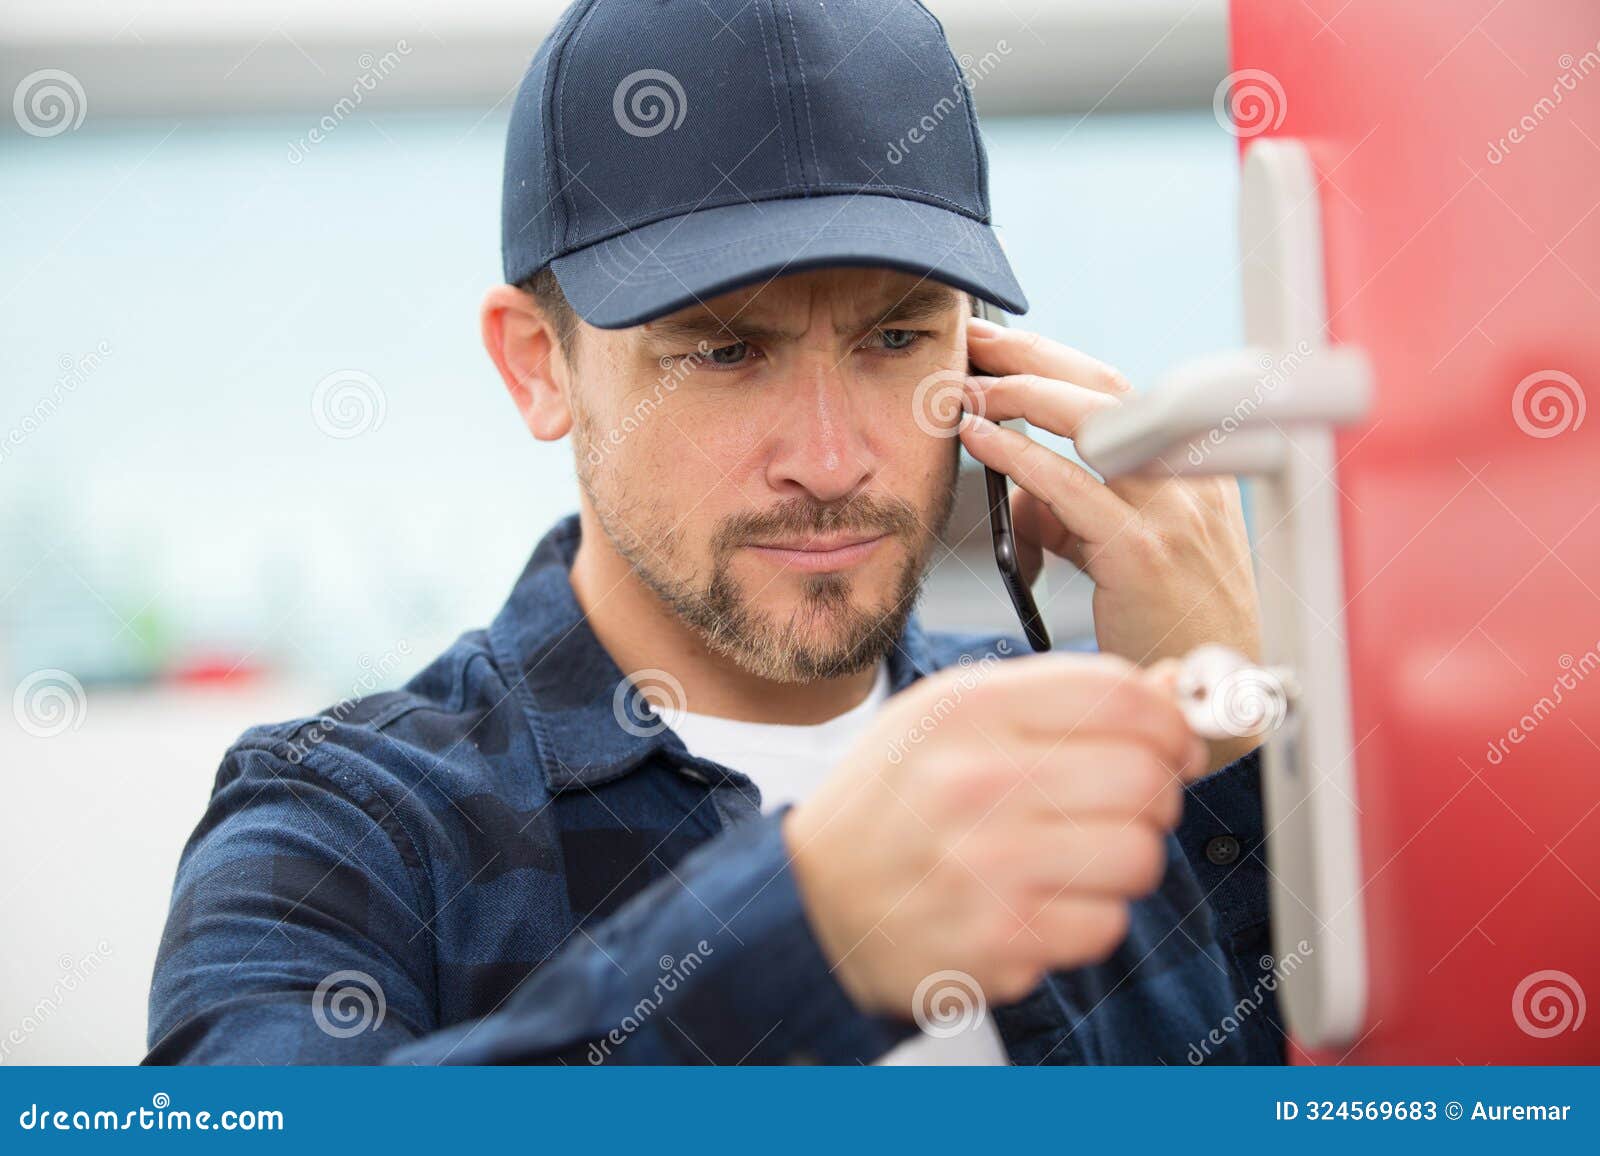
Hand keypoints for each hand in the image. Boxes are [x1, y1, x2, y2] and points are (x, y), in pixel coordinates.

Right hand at [784, 651, 1207, 1020]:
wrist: (813, 901)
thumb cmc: (891, 805)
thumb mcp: (952, 720)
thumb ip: (1060, 697)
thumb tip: (1173, 684)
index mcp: (966, 709)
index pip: (1118, 696)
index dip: (1169, 722)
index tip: (1171, 743)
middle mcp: (974, 779)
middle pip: (1142, 776)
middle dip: (1156, 795)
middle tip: (1129, 805)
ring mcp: (985, 865)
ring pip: (1138, 855)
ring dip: (1126, 861)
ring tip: (1079, 858)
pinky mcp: (995, 940)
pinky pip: (1105, 926)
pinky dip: (1089, 919)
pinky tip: (1044, 905)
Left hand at [957, 315, 1262, 773]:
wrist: (1212, 695)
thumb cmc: (1166, 623)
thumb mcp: (1118, 550)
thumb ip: (1068, 512)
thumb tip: (1014, 487)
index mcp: (1192, 465)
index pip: (1114, 386)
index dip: (1049, 358)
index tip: (993, 343)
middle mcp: (1190, 475)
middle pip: (1101, 385)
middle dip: (1026, 354)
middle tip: (967, 341)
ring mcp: (1173, 509)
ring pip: (1090, 420)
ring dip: (1015, 394)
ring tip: (962, 388)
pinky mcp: (1144, 550)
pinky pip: (1071, 487)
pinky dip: (1019, 455)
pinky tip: (980, 439)